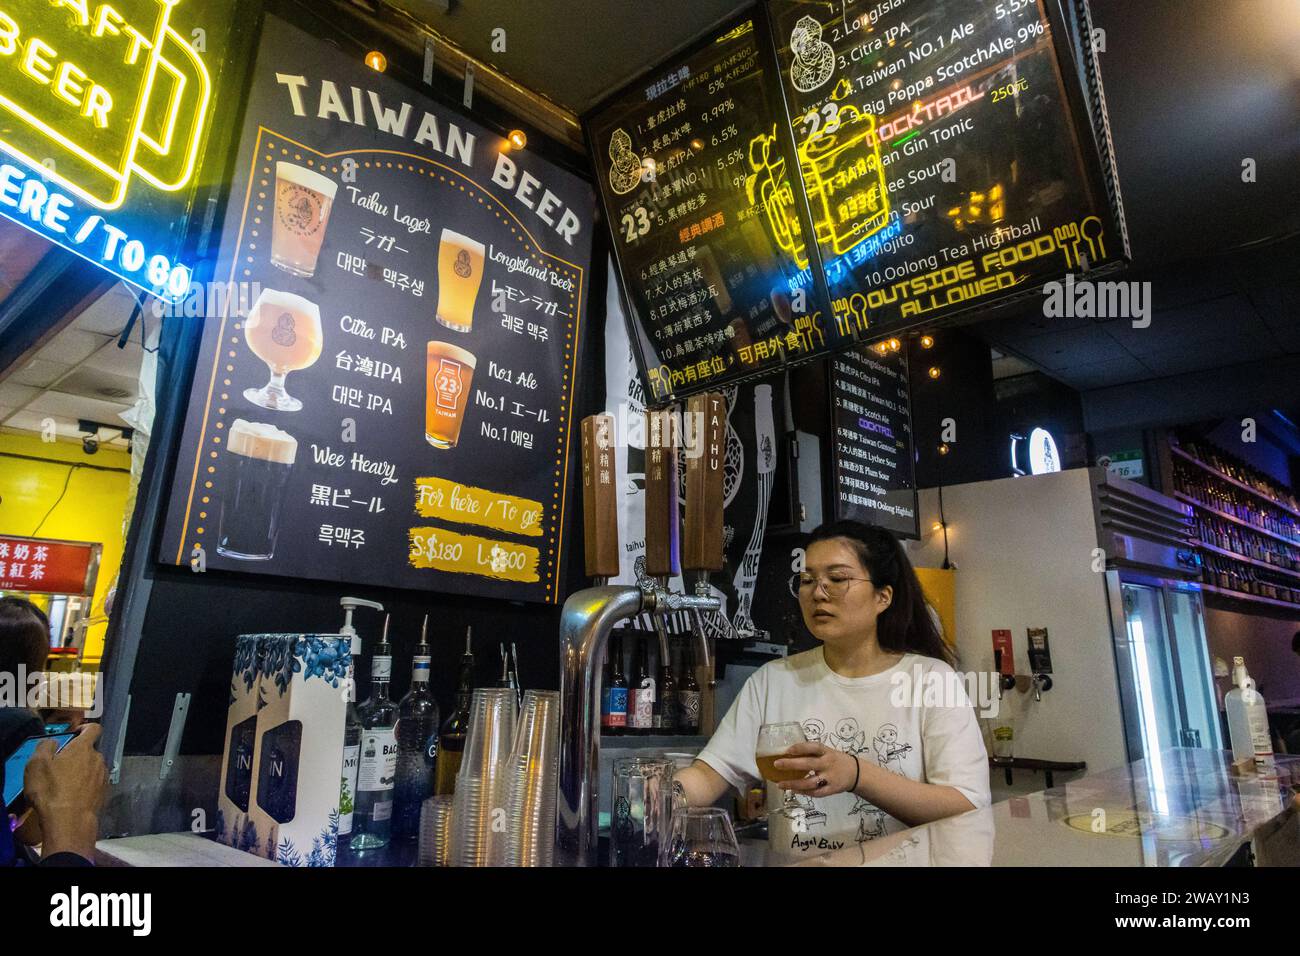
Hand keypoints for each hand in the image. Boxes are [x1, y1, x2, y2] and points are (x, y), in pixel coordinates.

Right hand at [24, 724, 108, 860]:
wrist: (69, 821)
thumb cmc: (51, 790)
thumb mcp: (37, 764)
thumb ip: (45, 746)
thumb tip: (53, 742)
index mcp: (83, 748)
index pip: (93, 728)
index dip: (84, 728)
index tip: (74, 733)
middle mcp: (98, 759)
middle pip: (90, 751)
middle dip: (77, 755)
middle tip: (60, 766)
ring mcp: (103, 776)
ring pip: (92, 767)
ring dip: (82, 771)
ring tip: (64, 784)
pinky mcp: (104, 793)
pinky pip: (94, 783)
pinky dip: (85, 786)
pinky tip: (73, 796)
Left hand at [774, 742, 858, 797]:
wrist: (856, 773)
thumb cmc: (836, 760)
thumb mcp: (827, 752)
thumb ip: (812, 752)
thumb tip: (789, 752)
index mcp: (827, 752)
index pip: (814, 747)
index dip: (800, 747)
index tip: (787, 750)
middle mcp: (828, 764)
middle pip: (809, 764)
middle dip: (792, 764)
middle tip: (777, 764)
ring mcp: (830, 778)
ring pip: (810, 782)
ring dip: (794, 784)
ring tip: (780, 784)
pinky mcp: (831, 789)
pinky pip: (816, 793)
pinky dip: (804, 792)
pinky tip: (793, 791)